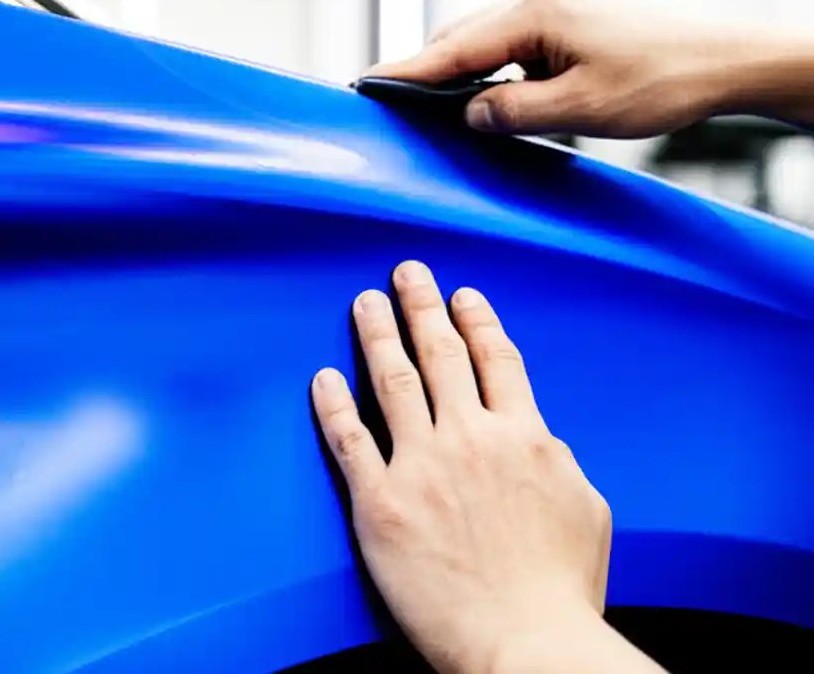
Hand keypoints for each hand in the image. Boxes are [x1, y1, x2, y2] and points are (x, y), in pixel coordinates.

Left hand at [310, 261, 613, 672]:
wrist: (524, 642)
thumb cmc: (560, 590)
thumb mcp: (586, 509)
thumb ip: (558, 460)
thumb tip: (540, 437)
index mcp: (525, 436)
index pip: (496, 359)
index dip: (476, 319)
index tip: (461, 293)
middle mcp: (470, 438)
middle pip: (441, 353)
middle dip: (422, 304)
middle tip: (406, 272)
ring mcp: (421, 466)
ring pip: (392, 379)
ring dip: (376, 333)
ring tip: (364, 303)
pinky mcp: (380, 501)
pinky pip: (349, 438)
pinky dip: (333, 403)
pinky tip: (322, 377)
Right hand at [364, 0, 811, 136]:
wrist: (723, 59)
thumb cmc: (661, 80)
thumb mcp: (580, 109)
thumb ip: (514, 111)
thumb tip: (467, 114)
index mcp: (536, 14)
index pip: (454, 49)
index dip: (408, 71)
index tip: (368, 84)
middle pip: (461, 37)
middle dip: (423, 68)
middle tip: (384, 97)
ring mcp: (554, 3)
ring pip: (485, 36)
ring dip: (457, 68)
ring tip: (426, 101)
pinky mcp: (568, 15)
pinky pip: (510, 39)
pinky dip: (488, 64)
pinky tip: (482, 89)